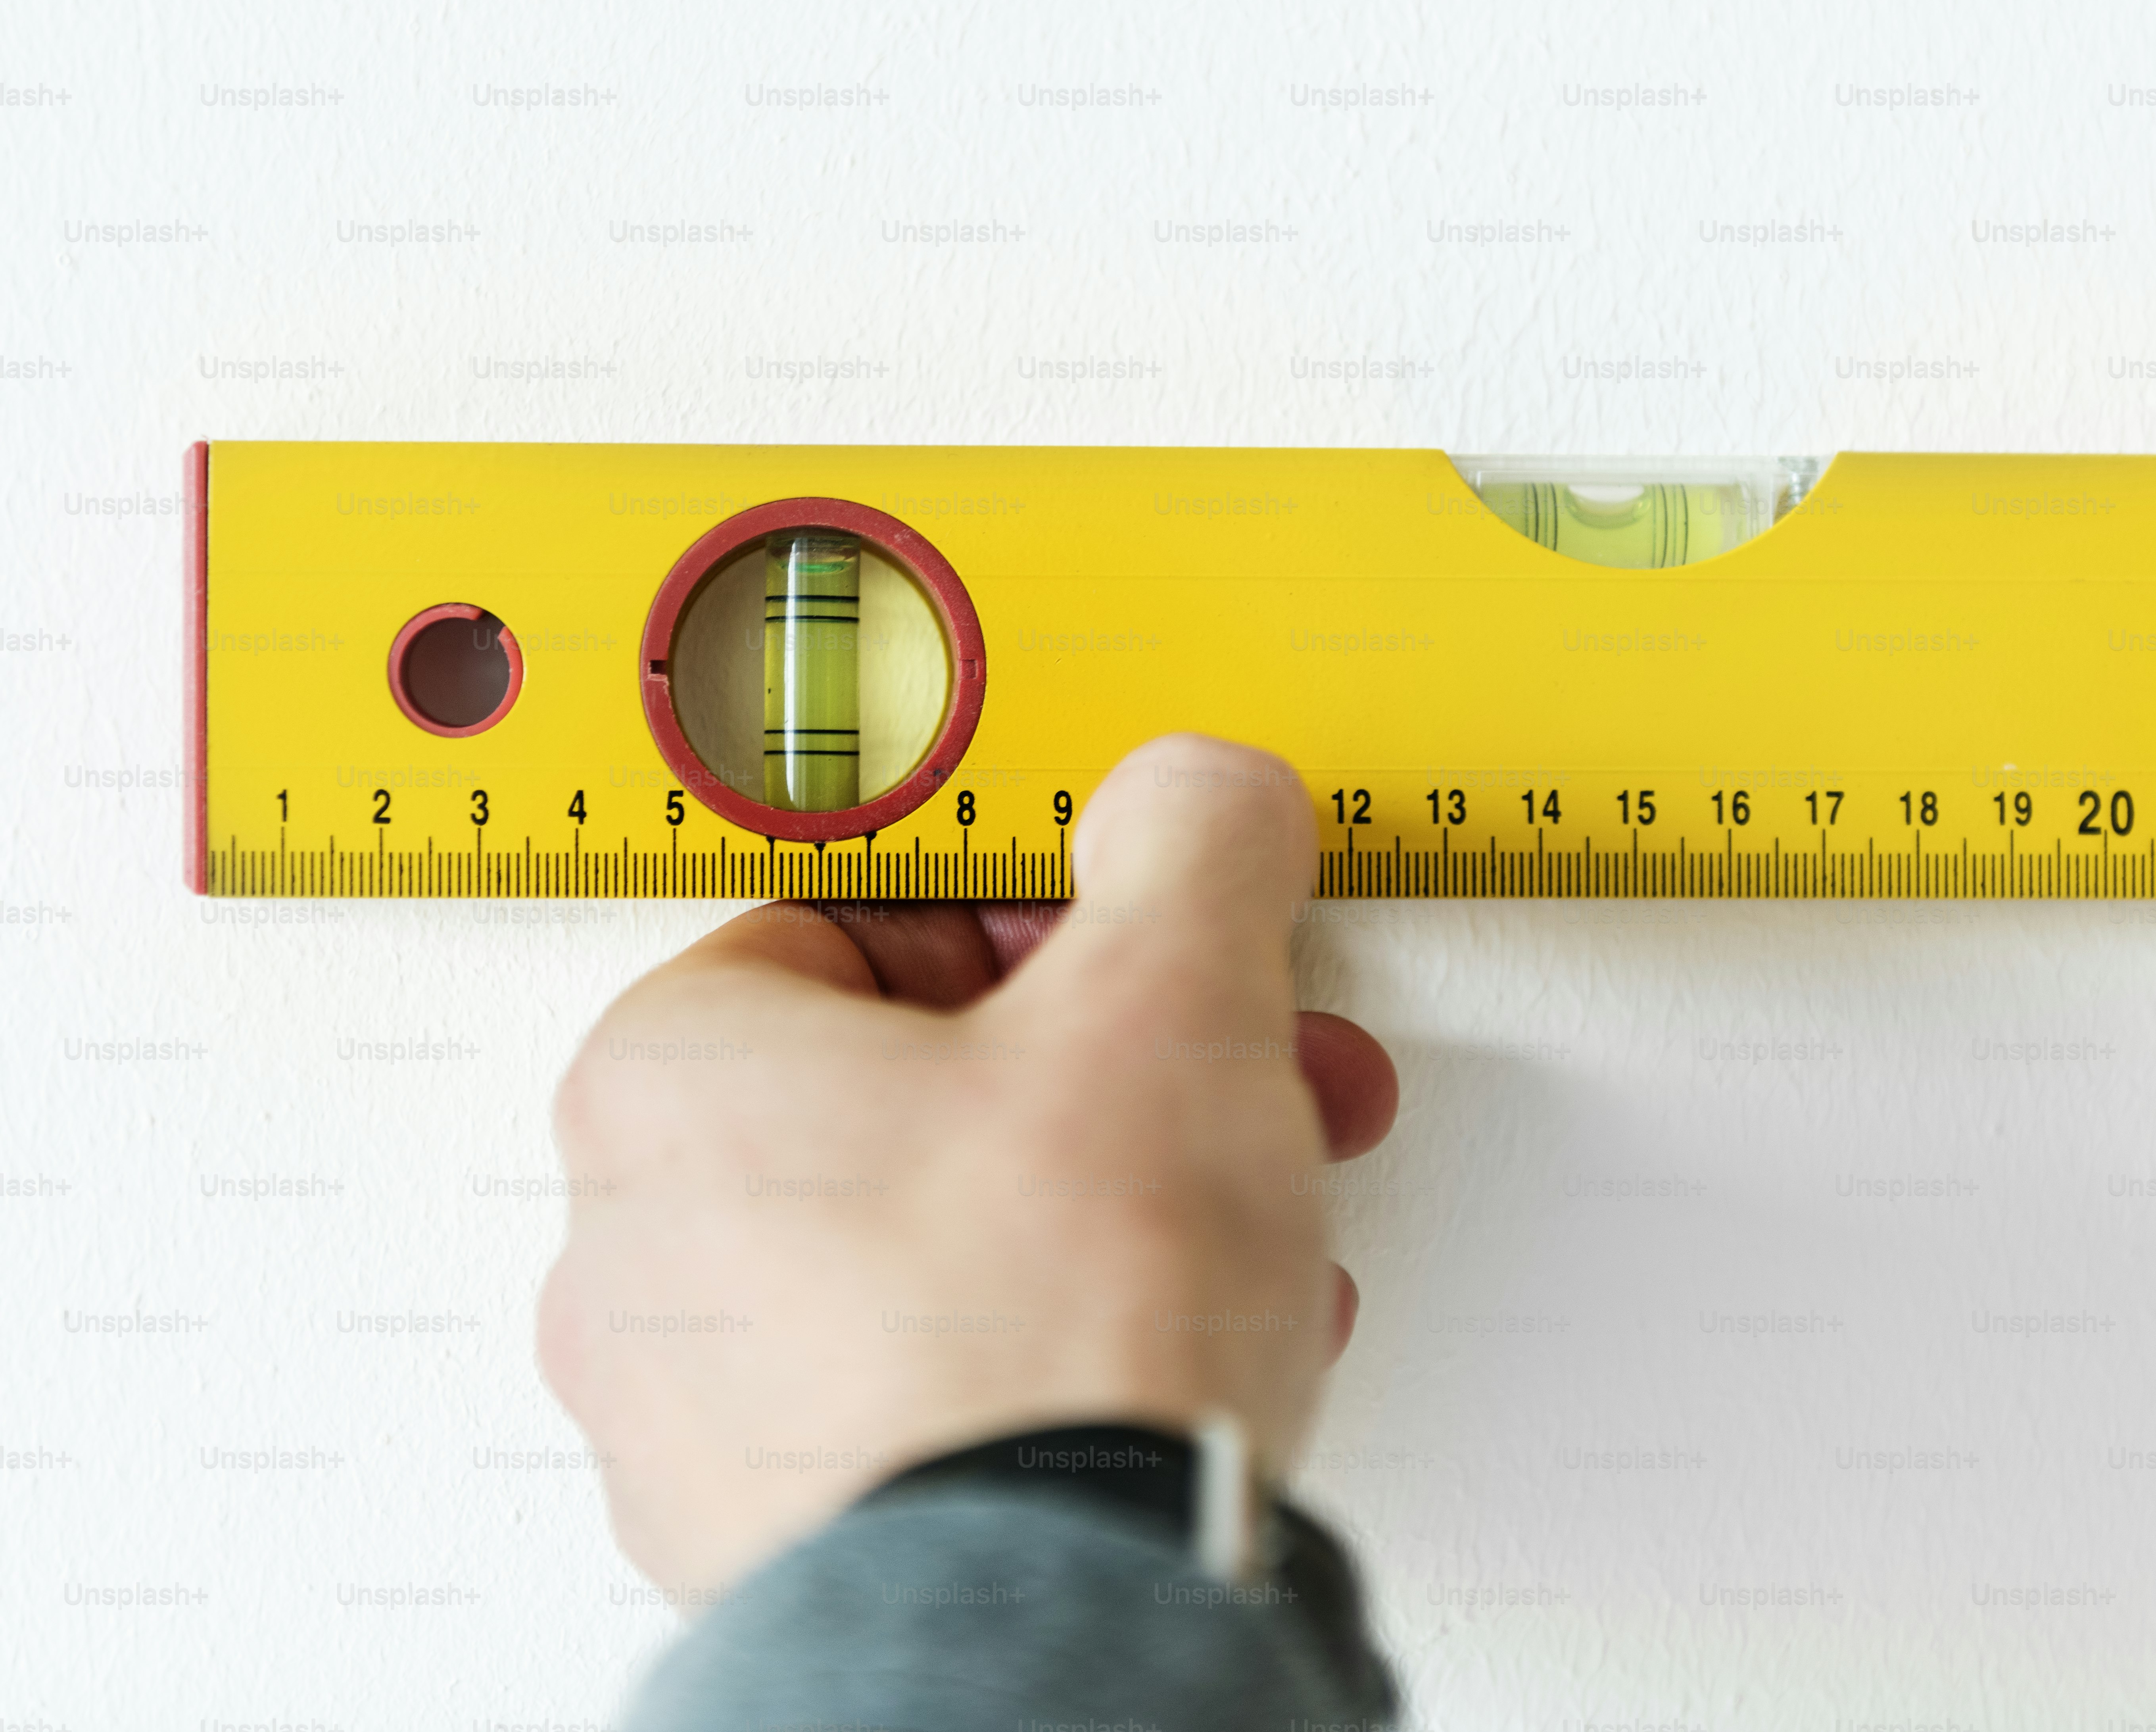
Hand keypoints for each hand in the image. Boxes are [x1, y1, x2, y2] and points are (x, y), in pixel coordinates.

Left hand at [535, 734, 1398, 1600]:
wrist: (1069, 1621)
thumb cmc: (1059, 1329)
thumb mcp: (1174, 992)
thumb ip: (1188, 841)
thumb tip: (1196, 799)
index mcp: (676, 1082)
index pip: (863, 931)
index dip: (1046, 932)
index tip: (1140, 961)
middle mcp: (644, 1255)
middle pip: (920, 1095)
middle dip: (1121, 1081)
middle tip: (1238, 1090)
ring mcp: (704, 1421)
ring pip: (938, 1248)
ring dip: (1112, 1218)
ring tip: (1247, 1234)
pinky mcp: (783, 1538)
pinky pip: (932, 1392)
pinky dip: (1058, 1358)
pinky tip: (1181, 1360)